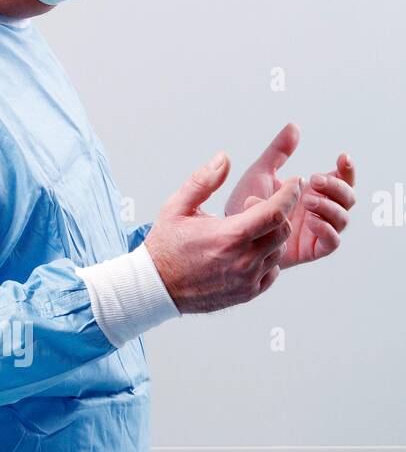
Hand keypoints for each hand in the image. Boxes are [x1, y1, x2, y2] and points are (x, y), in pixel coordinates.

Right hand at [145, 152, 299, 313]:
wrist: (157, 287)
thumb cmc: (165, 245)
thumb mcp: (177, 207)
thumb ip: (203, 181)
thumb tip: (224, 158)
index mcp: (229, 236)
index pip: (275, 212)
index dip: (290, 193)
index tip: (294, 182)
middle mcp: (243, 260)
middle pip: (283, 230)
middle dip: (279, 213)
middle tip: (257, 207)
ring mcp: (246, 280)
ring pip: (278, 251)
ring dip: (272, 236)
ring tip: (250, 229)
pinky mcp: (247, 293)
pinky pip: (272, 272)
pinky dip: (268, 258)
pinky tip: (250, 250)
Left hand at [225, 123, 354, 268]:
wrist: (230, 236)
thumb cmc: (245, 204)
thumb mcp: (260, 173)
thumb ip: (278, 152)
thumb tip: (293, 126)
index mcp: (314, 191)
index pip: (342, 179)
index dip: (348, 169)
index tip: (342, 157)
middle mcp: (320, 210)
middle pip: (348, 198)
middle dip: (336, 187)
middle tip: (313, 181)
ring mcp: (317, 231)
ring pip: (342, 219)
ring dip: (330, 207)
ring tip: (307, 201)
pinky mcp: (310, 250)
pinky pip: (331, 242)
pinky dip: (327, 230)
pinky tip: (311, 221)